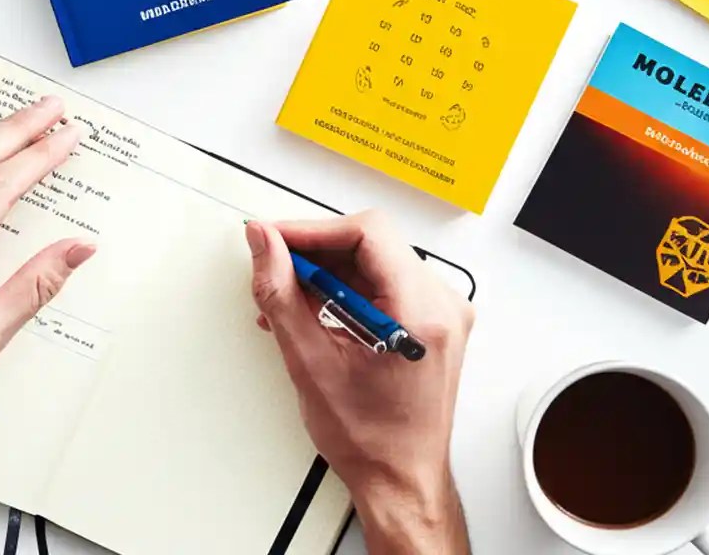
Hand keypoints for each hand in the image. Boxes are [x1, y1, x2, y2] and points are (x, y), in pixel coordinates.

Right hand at [245, 212, 473, 553]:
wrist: (400, 478)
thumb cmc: (371, 439)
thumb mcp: (310, 362)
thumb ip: (281, 293)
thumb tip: (266, 246)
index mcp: (421, 312)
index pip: (367, 233)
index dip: (312, 229)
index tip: (275, 238)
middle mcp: (441, 306)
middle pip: (371, 244)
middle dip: (315, 253)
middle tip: (275, 268)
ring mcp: (441, 313)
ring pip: (374, 262)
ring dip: (327, 274)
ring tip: (288, 302)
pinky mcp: (432, 322)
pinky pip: (384, 284)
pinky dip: (345, 291)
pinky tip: (314, 312)